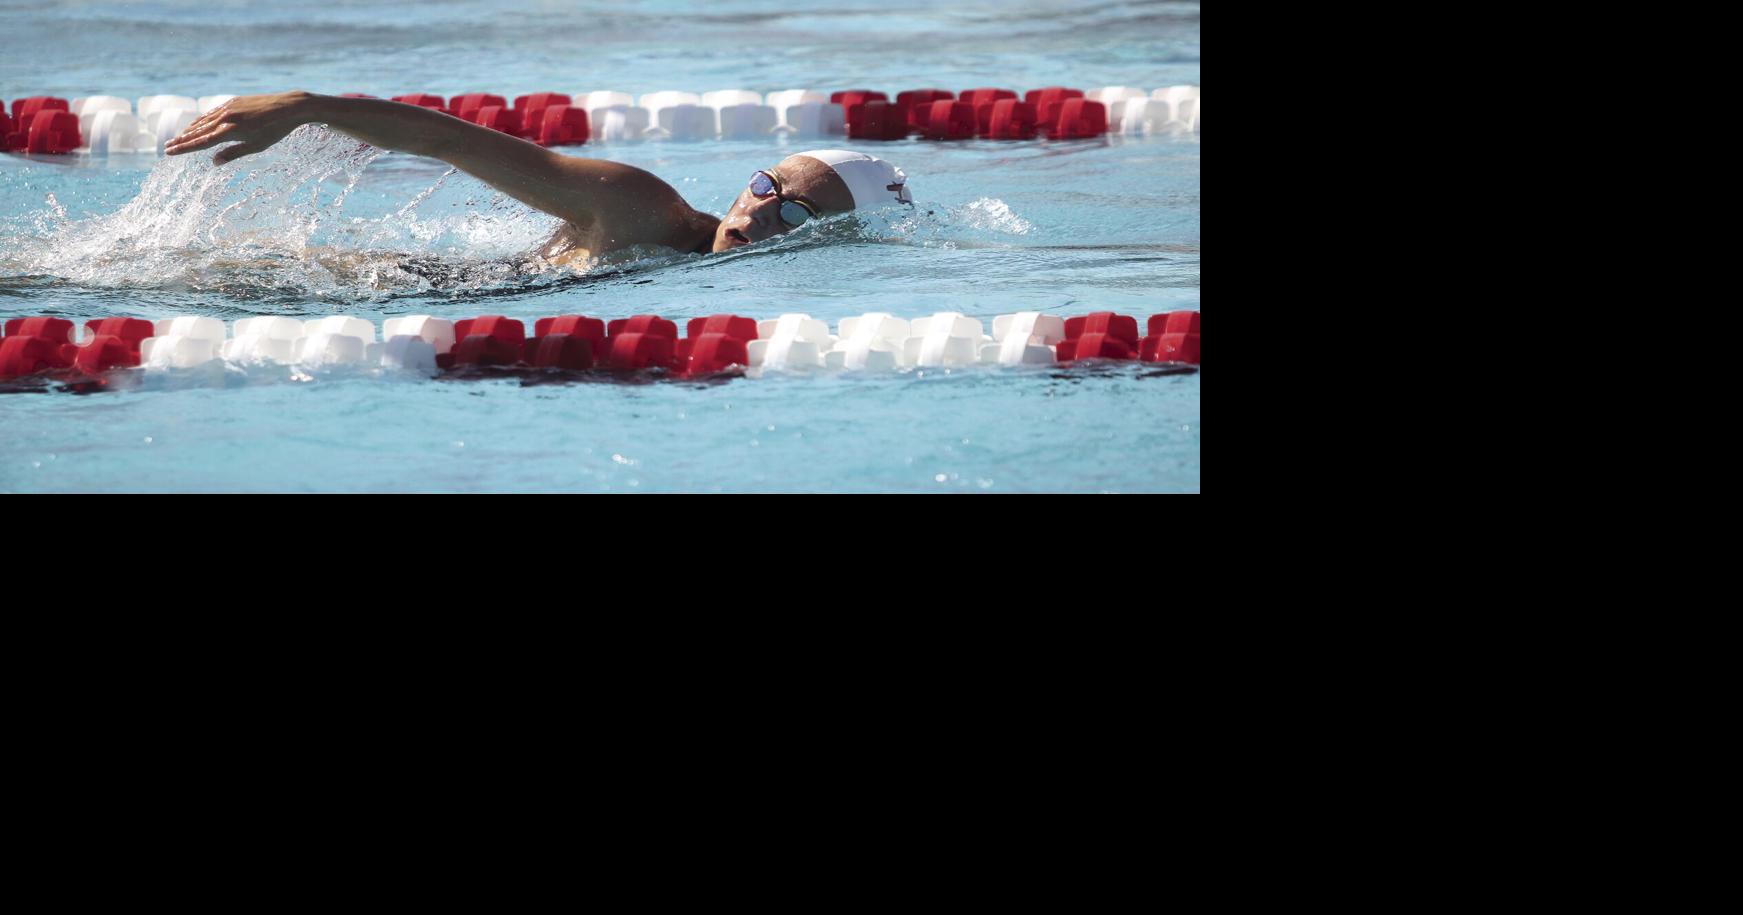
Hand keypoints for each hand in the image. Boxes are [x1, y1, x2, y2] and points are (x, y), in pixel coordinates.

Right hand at [165, 91, 316, 164]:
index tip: (169, 152)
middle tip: (167, 147)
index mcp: (230, 131)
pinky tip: (197, 124)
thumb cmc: (275, 131)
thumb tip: (214, 162)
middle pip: (197, 131)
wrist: (287, 107)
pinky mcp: (233, 102)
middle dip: (181, 140)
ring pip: (203, 120)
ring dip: (189, 129)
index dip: (184, 148)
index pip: (201, 142)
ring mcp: (228, 108)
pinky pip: (212, 112)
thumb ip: (233, 153)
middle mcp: (225, 118)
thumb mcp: (256, 146)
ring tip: (179, 138)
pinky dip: (202, 119)